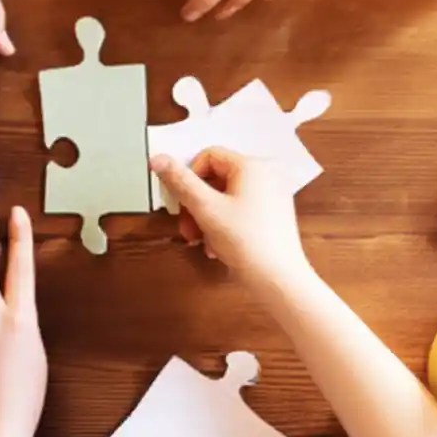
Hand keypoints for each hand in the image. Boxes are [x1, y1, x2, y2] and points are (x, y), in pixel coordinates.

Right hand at [151, 148, 310, 285]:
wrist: (278, 279)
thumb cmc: (248, 244)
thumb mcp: (205, 209)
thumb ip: (180, 181)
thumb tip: (158, 159)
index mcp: (252, 165)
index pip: (208, 156)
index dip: (189, 179)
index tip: (182, 202)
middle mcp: (266, 174)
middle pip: (216, 178)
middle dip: (196, 204)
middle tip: (187, 227)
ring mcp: (272, 193)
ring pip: (225, 196)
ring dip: (206, 217)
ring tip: (201, 240)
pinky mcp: (272, 212)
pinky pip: (239, 208)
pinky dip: (223, 224)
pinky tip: (217, 245)